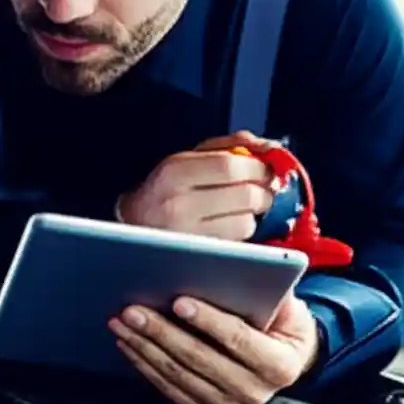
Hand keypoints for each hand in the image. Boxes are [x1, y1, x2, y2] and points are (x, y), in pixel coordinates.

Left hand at [107, 292, 319, 403]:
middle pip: (200, 360)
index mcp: (280, 365)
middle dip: (162, 332)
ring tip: (124, 323)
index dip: (209, 321)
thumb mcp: (286, 304)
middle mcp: (255, 392)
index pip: (240, 340)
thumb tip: (230, 268)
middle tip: (135, 310)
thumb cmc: (282, 324)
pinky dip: (146, 365)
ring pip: (179, 376)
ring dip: (146, 347)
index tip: (179, 301)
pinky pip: (170, 389)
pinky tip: (130, 344)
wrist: (284, 359)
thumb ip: (265, 290)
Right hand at [117, 131, 283, 240]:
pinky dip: (240, 236)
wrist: (134, 224)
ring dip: (252, 217)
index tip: (265, 170)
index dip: (257, 167)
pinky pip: (236, 245)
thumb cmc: (169, 188)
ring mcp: (186, 235)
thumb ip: (229, 145)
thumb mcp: (189, 158)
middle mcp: (177, 204)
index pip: (229, 165)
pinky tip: (229, 228)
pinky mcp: (195, 257)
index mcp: (175, 172)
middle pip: (245, 195)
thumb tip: (269, 147)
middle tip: (262, 192)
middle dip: (263, 193)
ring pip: (245, 224)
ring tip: (239, 212)